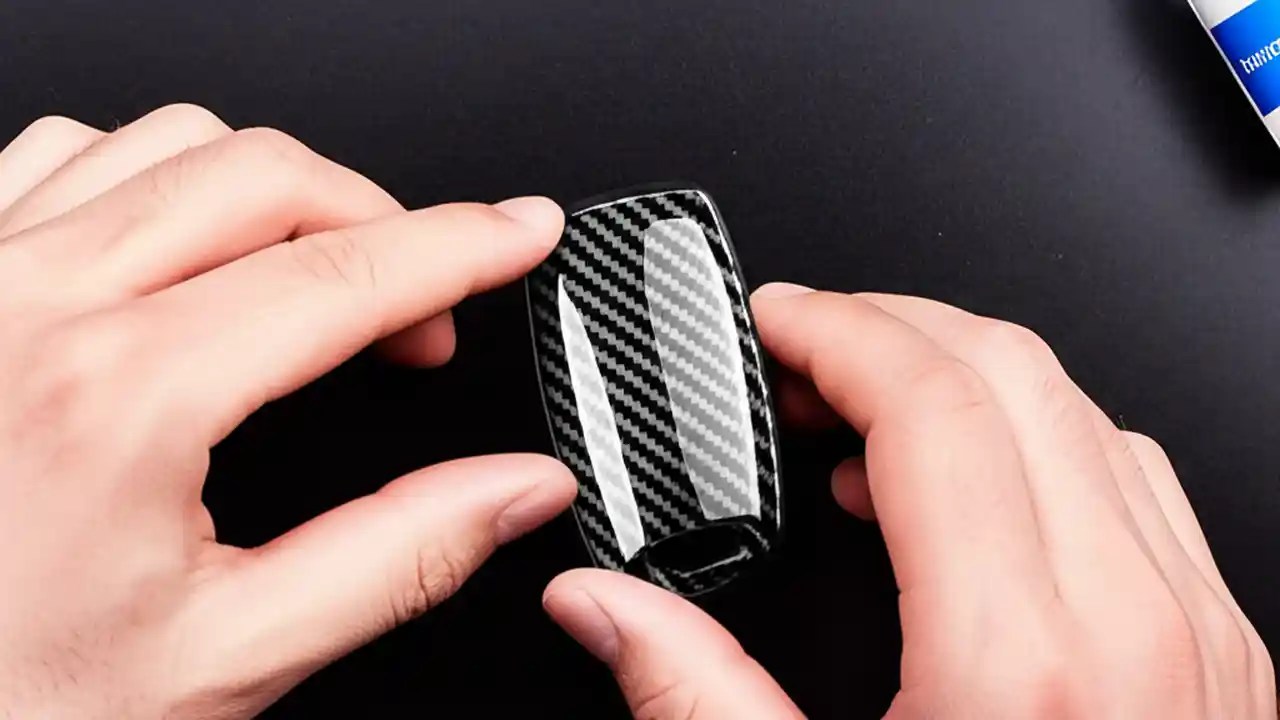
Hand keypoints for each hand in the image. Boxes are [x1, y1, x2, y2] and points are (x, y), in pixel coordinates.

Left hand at [0, 105, 575, 717]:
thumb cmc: (13, 696)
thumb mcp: (228, 653)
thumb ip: (399, 559)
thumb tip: (515, 490)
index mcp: (122, 399)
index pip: (345, 278)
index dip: (462, 246)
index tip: (521, 231)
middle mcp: (36, 309)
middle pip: (270, 178)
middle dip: (383, 223)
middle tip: (421, 313)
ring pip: (172, 144)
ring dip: (276, 193)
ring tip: (312, 276)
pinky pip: (66, 153)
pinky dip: (158, 174)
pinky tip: (190, 242)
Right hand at [543, 284, 1276, 718]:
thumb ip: (691, 694)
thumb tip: (601, 606)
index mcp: (1021, 660)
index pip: (934, 402)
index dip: (838, 332)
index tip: (776, 322)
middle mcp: (1136, 628)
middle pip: (1014, 375)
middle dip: (893, 328)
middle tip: (804, 352)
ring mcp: (1200, 638)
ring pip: (1085, 415)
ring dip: (968, 382)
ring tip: (868, 421)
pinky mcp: (1225, 661)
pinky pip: (1138, 487)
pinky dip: (1042, 446)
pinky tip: (975, 496)